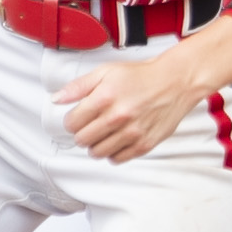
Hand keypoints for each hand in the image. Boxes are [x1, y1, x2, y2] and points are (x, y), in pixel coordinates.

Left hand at [55, 18, 231, 164]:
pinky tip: (116, 140)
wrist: (175, 82)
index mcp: (105, 97)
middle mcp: (118, 117)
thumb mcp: (106, 72)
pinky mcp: (144, 144)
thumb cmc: (140, 76)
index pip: (72, 122)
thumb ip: (79, 86)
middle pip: (82, 140)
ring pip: (97, 153)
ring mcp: (132, 133)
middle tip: (90, 125)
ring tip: (103, 133)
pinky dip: (112, 153)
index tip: (77, 117)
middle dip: (82, 133)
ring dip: (95, 145)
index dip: (71, 120)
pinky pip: (117, 159)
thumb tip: (56, 99)